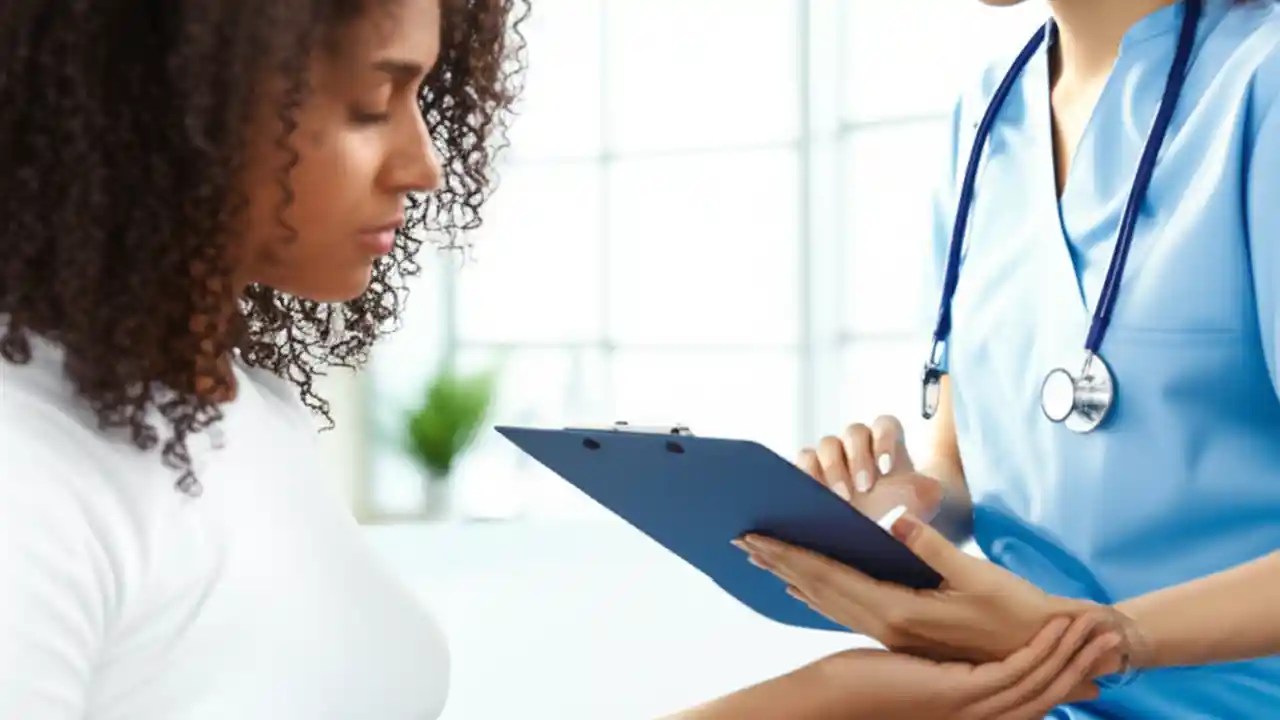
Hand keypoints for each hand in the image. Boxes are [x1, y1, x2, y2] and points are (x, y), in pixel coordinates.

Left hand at [736, 510, 1103, 662]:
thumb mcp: (977, 575)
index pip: (829, 578)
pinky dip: (818, 593)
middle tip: (741, 539)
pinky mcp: (900, 631)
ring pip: (827, 602)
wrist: (1043, 651)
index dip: (789, 555)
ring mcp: (891, 632)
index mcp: (899, 612)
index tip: (755, 536)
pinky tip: (802, 586)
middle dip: (778, 562)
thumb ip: (931, 546)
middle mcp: (887, 626)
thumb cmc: (1017, 611)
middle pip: (818, 589)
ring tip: (761, 556)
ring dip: (792, 577)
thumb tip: (894, 516)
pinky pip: (846, 609)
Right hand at [797, 416, 943, 522]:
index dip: (884, 440)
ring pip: (827, 444)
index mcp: (887, 446)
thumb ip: (928, 488)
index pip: (885, 425)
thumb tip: (922, 485)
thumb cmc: (900, 515)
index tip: (886, 467)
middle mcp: (858, 447)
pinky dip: (809, 472)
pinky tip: (818, 494)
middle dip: (859, 458)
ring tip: (842, 498)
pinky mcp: (811, 473)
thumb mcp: (923, 502)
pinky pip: (804, 459)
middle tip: (865, 487)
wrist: (876, 539)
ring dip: (833, 467)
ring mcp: (833, 458)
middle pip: (854, 432)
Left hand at [829, 614, 1121, 719]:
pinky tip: (1061, 629)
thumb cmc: (863, 687)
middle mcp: (981, 718)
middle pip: (1048, 691)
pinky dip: (1045, 650)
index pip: (1031, 698)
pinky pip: (1018, 671)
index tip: (1091, 661)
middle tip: (1115, 641)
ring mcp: (975, 709)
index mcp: (972, 714)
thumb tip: (944, 655)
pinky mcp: (963, 695)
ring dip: (1074, 653)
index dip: (1065, 679)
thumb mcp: (913, 669)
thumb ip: (939, 667)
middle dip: (1084, 664)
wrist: (835, 702)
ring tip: (1102, 630)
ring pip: (1041, 680)